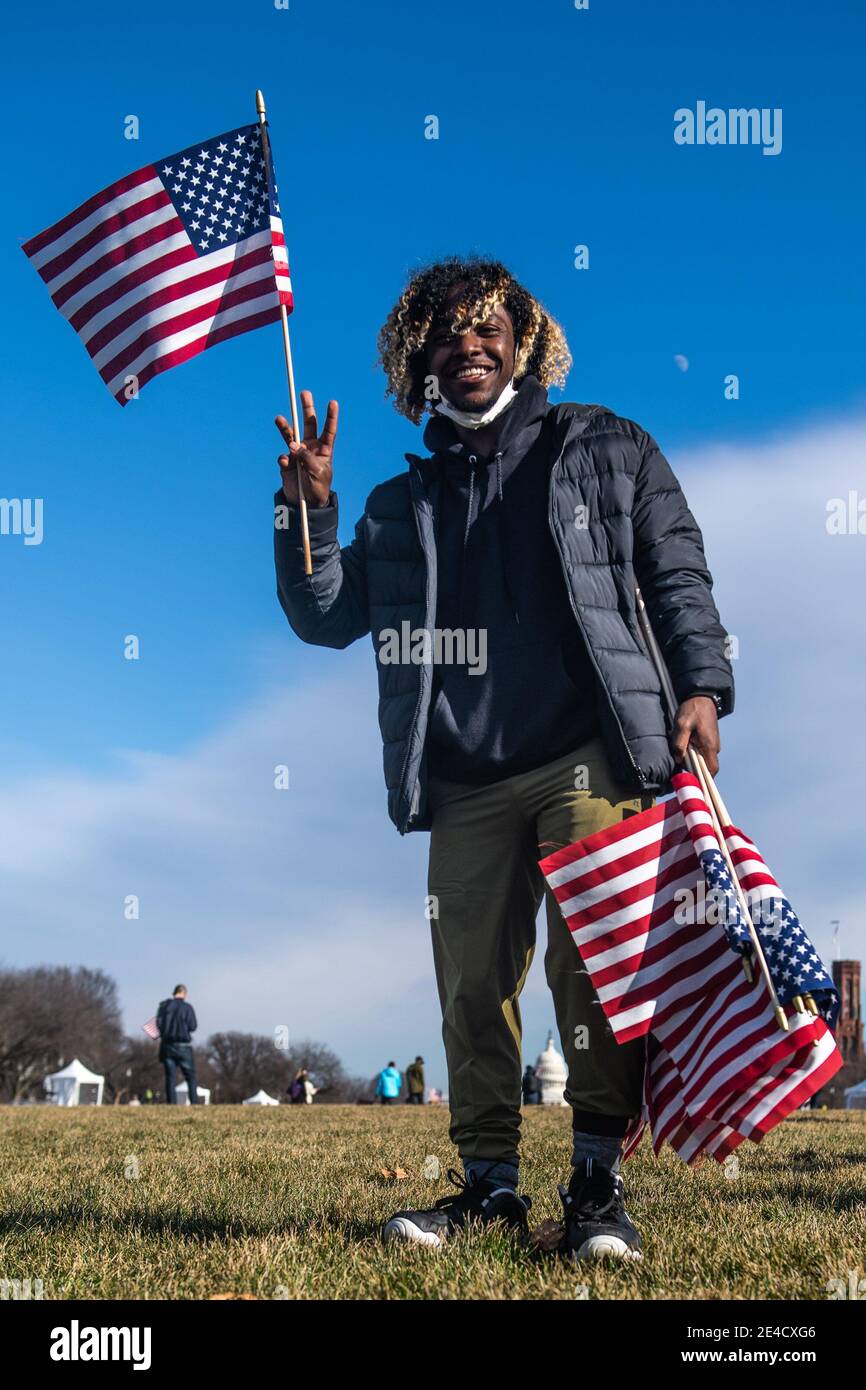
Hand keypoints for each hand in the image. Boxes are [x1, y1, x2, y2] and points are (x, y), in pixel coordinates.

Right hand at [276, 390, 337, 507]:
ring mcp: (297, 453)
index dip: (331, 416)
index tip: (333, 402)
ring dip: (285, 427)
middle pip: (308, 424)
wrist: (305, 503)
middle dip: (306, 409)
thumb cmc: (318, 487)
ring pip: (291, 435)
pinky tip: (286, 464)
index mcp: (324, 449)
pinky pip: (283, 456)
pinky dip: (283, 459)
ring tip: (279, 419)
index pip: (329, 430)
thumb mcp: (317, 472)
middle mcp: (310, 447)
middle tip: (305, 393)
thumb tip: (292, 445)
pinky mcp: (287, 462)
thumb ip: (306, 457)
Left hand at [670, 696, 719, 775]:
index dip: (703, 778)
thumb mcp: (682, 725)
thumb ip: (679, 744)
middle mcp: (714, 747)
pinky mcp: (709, 740)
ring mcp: (713, 744)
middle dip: (694, 768)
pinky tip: (685, 745)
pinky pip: (702, 752)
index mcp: (709, 746)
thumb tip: (678, 760)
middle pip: (706, 767)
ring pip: (703, 759)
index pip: (711, 771)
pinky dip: (694, 753)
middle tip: (681, 763)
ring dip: (692, 759)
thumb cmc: (693, 710)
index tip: (691, 780)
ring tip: (682, 750)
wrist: (702, 697)